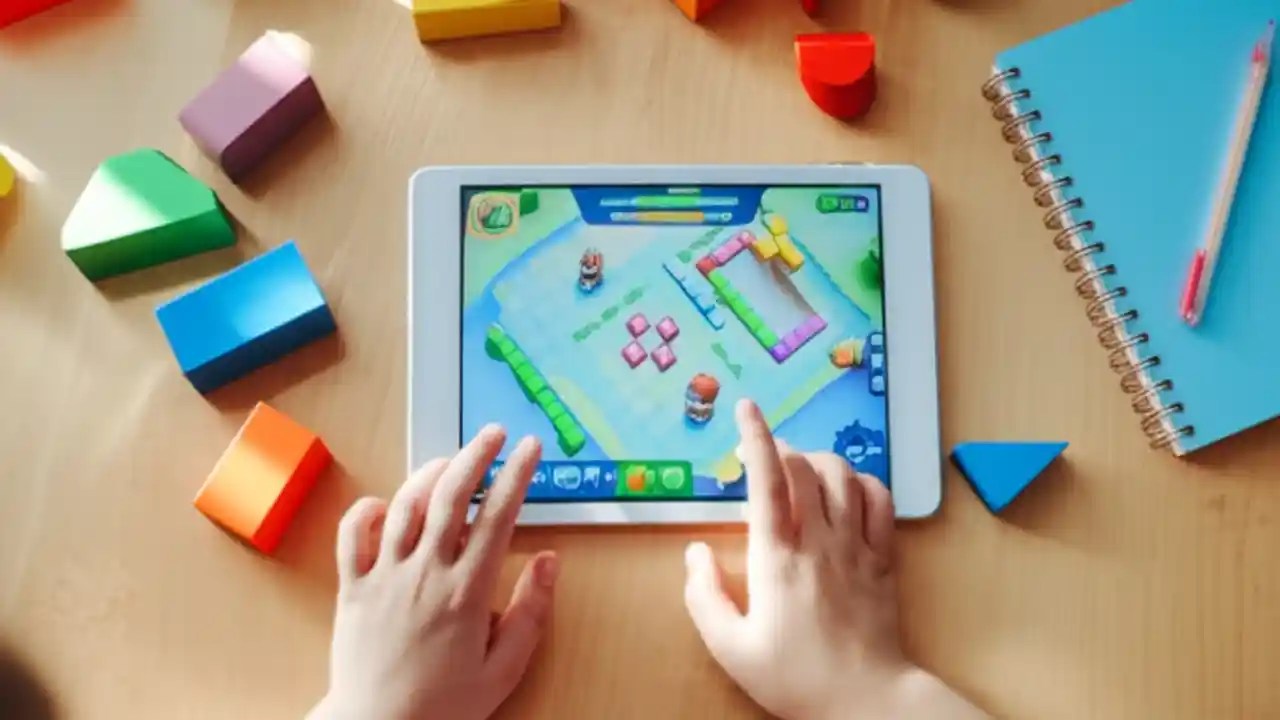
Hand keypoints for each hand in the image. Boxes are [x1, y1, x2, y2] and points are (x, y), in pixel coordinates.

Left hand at [310, 426, 556, 719]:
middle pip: (451, 495)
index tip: (529, 448)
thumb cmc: (444, 706)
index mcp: (467, 591)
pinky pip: (352, 534)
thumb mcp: (503, 668)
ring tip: (450, 459)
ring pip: (405, 504)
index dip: (516, 475)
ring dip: (429, 473)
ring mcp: (384, 576)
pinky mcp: (351, 587)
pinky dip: (368, 509)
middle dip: (476, 455)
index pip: (498, 516)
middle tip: (492, 432)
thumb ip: (530, 612)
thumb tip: (550, 561)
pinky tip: (387, 503)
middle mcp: (425, 573)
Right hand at [683, 400, 983, 719]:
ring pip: (842, 474)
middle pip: (804, 466)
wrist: (865, 700)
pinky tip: (847, 489)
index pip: (766, 480)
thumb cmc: (795, 678)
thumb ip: (704, 596)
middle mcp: (818, 540)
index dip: (754, 437)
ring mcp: (856, 546)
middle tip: (766, 452)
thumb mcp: (730, 648)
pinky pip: (880, 500)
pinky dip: (862, 482)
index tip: (746, 408)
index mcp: (776, 558)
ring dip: (819, 460)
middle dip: (782, 446)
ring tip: (802, 468)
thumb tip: (695, 552)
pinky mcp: (883, 558)